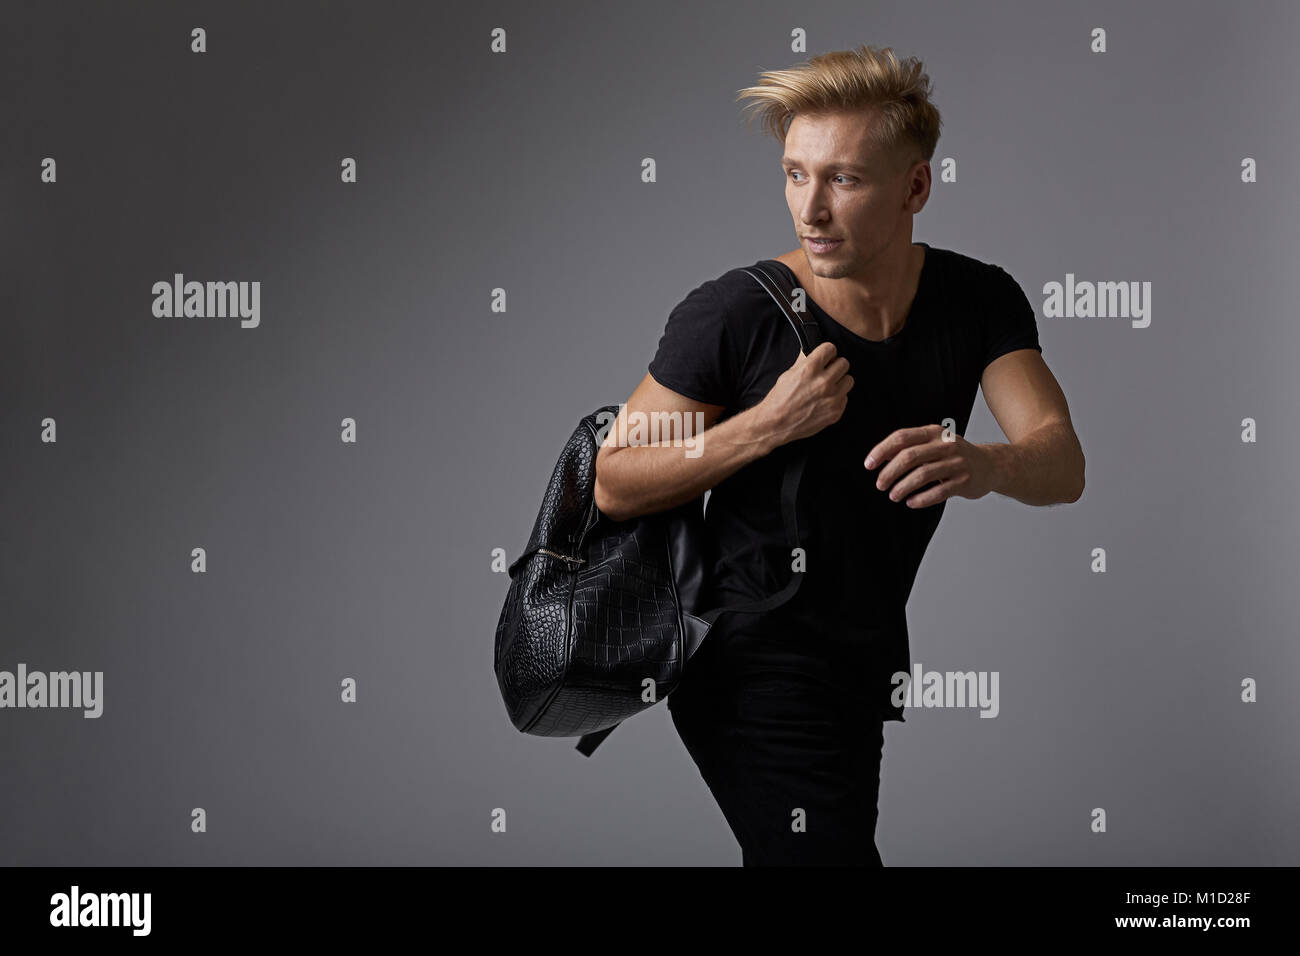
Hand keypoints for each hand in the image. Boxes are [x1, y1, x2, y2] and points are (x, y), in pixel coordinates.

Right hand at [755, 341, 853, 448]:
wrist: (777, 424)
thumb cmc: (780, 398)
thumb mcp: (789, 374)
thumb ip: (804, 361)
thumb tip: (811, 349)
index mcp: (810, 369)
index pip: (830, 348)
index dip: (827, 353)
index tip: (825, 357)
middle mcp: (823, 382)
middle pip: (844, 363)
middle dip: (835, 366)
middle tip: (827, 372)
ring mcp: (832, 398)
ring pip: (849, 380)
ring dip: (840, 381)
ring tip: (828, 386)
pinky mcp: (836, 412)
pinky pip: (845, 397)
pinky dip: (837, 398)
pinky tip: (824, 400)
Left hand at [864, 424, 994, 506]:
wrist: (991, 465)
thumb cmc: (954, 455)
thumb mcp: (934, 443)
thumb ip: (911, 447)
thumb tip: (879, 459)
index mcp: (934, 432)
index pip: (901, 438)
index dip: (881, 451)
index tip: (868, 465)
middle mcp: (946, 445)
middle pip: (909, 456)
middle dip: (889, 472)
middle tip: (880, 484)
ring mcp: (957, 463)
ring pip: (922, 475)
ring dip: (903, 487)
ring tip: (893, 495)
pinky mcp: (965, 481)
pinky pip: (939, 492)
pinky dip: (921, 499)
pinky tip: (911, 502)